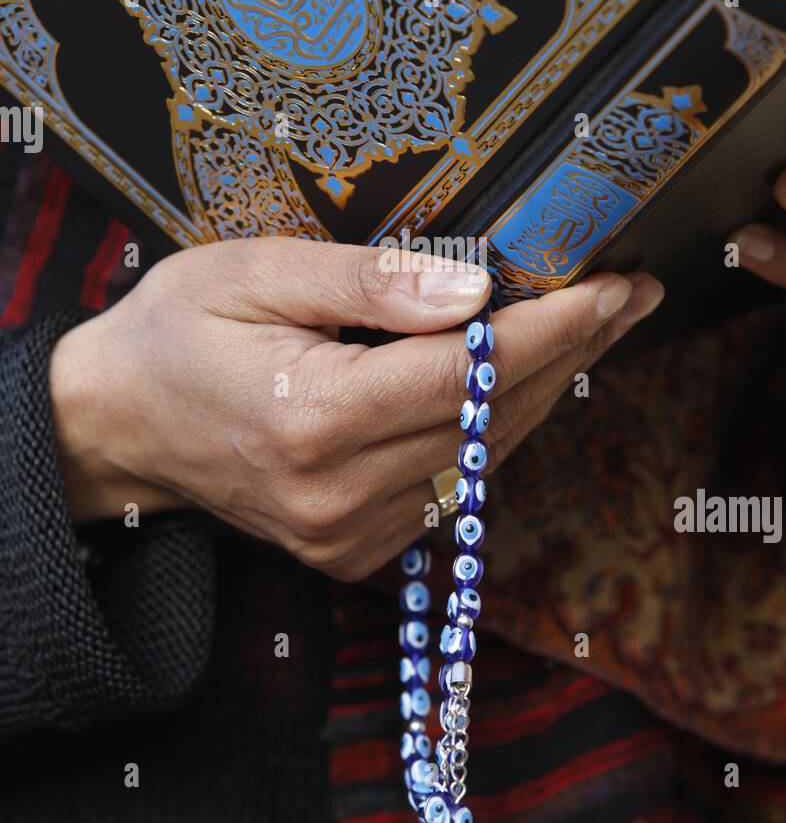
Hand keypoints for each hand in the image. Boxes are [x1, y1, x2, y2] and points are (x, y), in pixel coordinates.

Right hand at [49, 238, 662, 580]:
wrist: (118, 425)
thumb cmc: (178, 331)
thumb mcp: (256, 273)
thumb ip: (369, 281)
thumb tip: (476, 288)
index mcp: (314, 420)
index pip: (470, 373)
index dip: (554, 328)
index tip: (616, 284)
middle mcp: (339, 495)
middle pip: (493, 420)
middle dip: (572, 352)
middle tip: (630, 294)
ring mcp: (348, 535)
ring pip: (485, 459)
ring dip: (548, 390)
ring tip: (596, 325)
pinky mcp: (353, 549)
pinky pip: (455, 487)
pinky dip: (497, 431)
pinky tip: (525, 378)